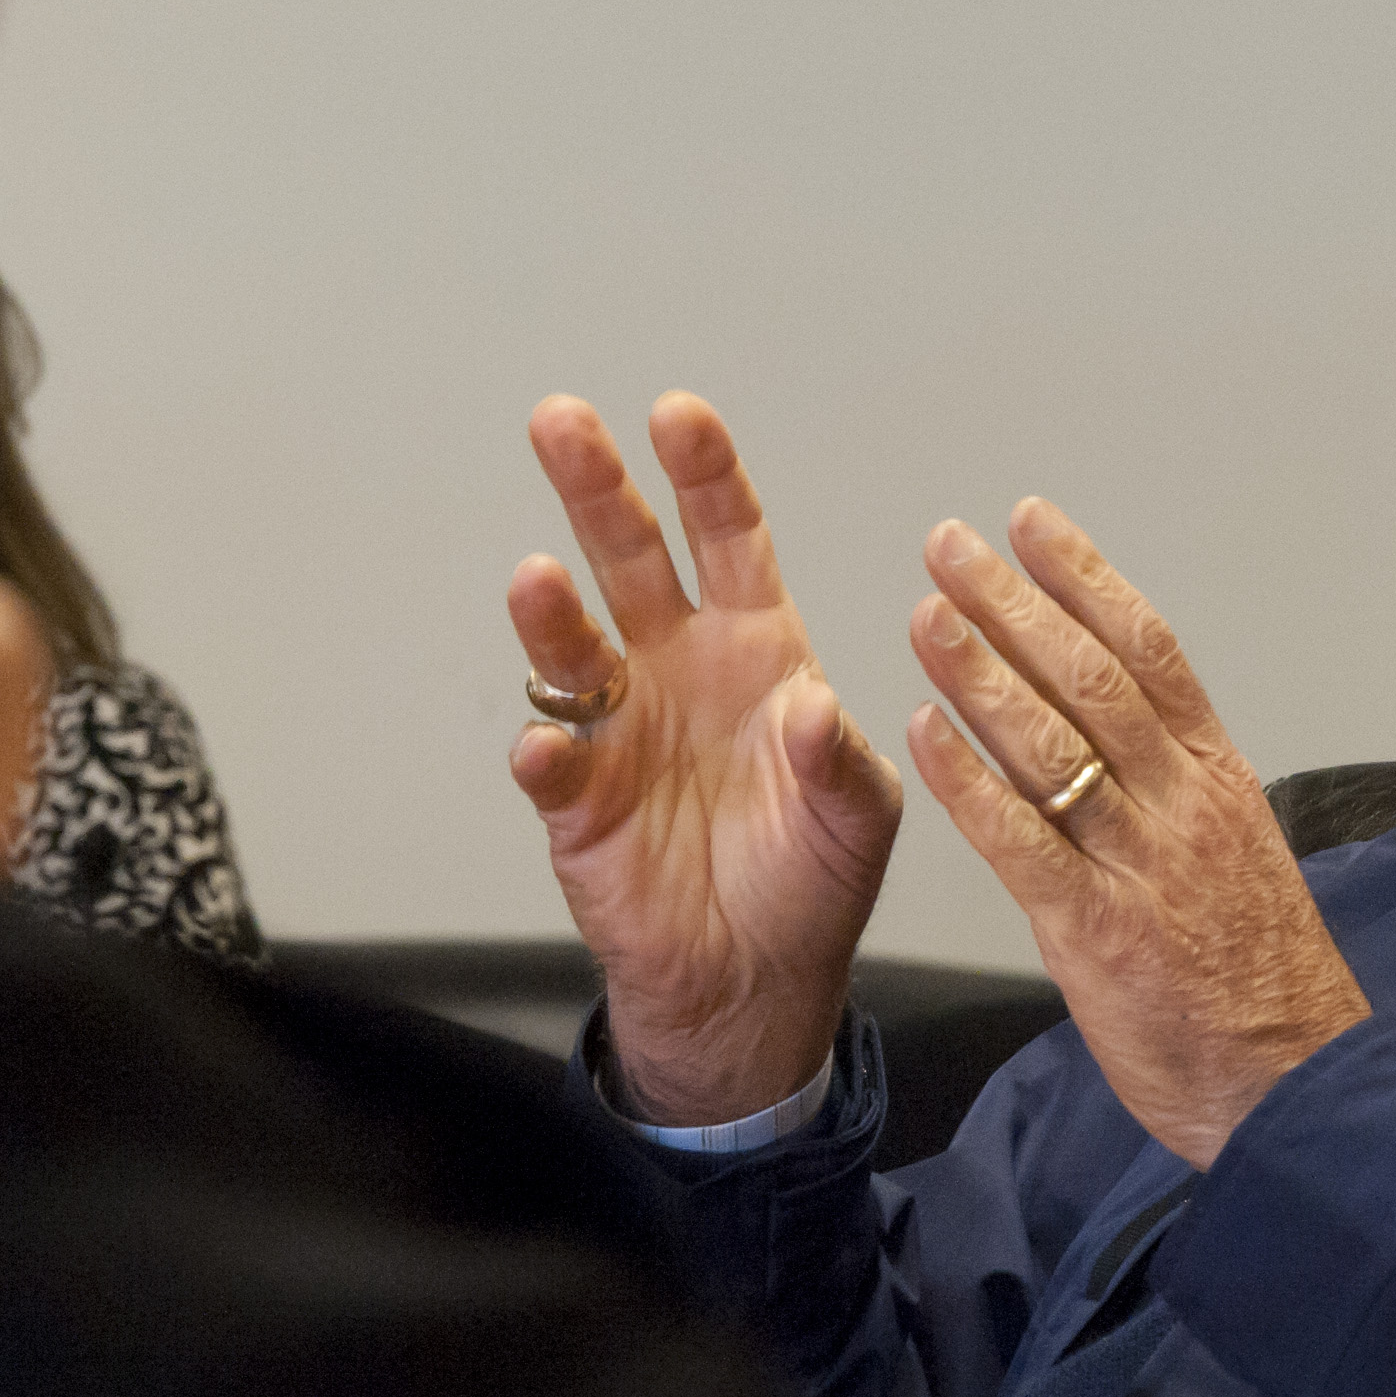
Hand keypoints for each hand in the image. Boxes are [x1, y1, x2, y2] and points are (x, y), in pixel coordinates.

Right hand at [509, 394, 901, 1123]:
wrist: (755, 980)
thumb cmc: (813, 879)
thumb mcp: (858, 815)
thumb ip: (840, 760)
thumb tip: (812, 710)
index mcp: (755, 649)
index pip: (728, 538)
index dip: (704, 476)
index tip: (678, 416)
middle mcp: (675, 668)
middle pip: (628, 557)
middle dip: (595, 488)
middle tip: (560, 421)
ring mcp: (619, 729)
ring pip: (573, 649)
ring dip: (551, 614)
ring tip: (536, 579)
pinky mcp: (578, 802)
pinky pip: (553, 765)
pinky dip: (545, 754)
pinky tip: (544, 747)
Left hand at [905, 499, 1368, 1170]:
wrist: (1299, 1084)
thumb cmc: (1265, 982)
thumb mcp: (1238, 857)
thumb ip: (1178, 795)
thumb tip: (1123, 735)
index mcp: (1218, 779)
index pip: (1150, 649)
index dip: (1086, 577)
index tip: (1031, 523)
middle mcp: (1181, 805)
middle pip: (1091, 676)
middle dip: (1014, 602)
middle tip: (950, 547)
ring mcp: (1141, 865)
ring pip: (1054, 744)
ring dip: (982, 672)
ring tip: (925, 615)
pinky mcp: (1097, 932)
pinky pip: (1023, 842)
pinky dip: (970, 783)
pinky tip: (923, 733)